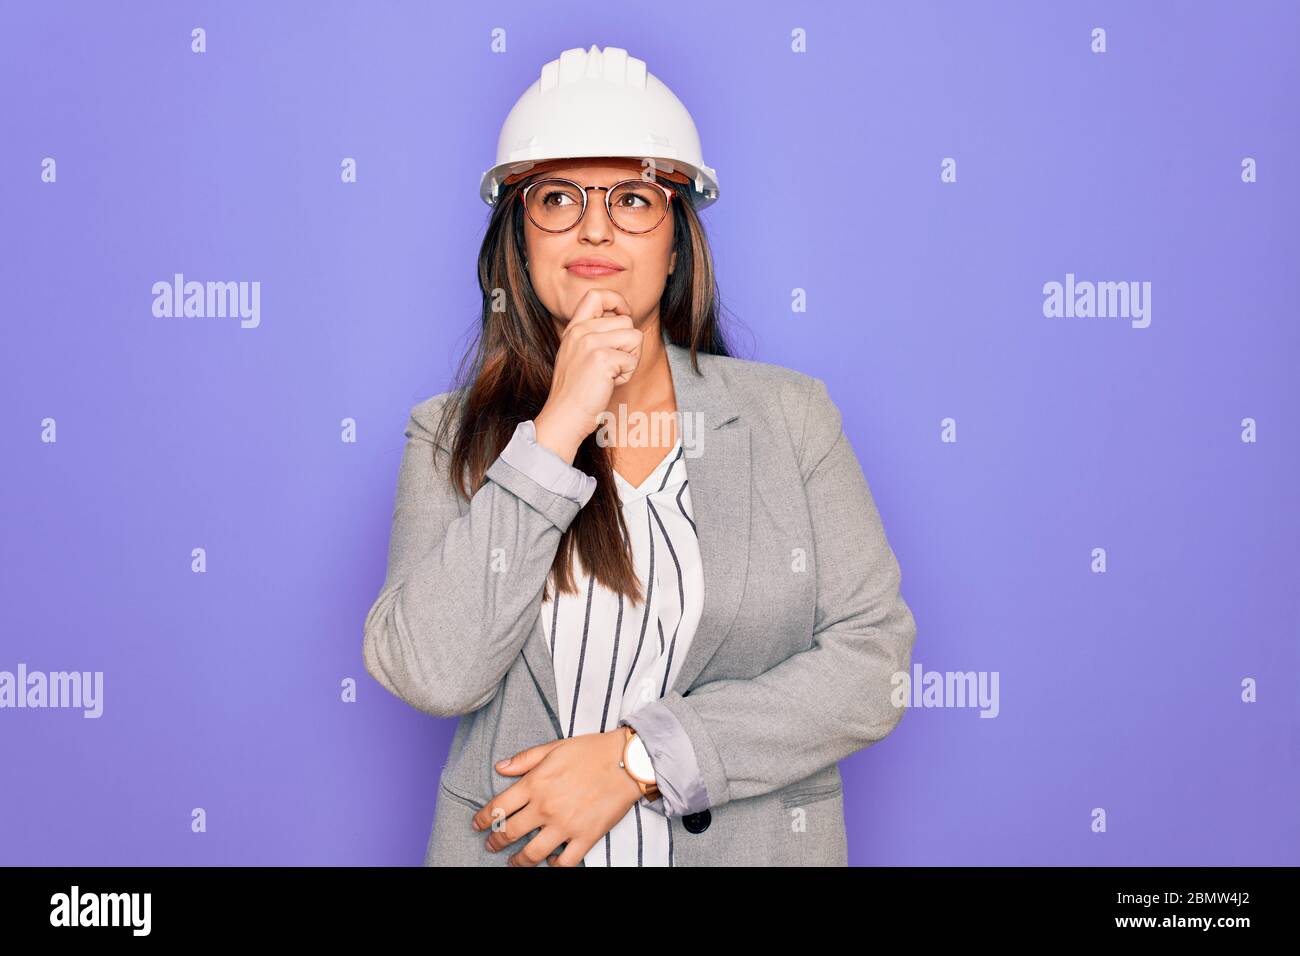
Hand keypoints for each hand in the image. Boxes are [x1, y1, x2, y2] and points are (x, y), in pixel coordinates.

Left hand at [471, 728, 642, 866]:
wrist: (626, 762)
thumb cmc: (590, 751)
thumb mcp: (553, 747)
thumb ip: (524, 759)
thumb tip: (499, 767)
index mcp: (535, 784)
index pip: (499, 807)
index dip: (483, 819)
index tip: (477, 825)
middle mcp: (546, 807)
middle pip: (510, 833)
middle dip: (496, 842)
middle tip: (492, 845)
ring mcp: (565, 825)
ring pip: (532, 854)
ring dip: (518, 861)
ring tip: (513, 863)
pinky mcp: (585, 837)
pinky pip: (564, 862)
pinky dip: (553, 865)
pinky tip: (549, 861)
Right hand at [533, 289, 642, 463]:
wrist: (564, 416)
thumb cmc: (575, 392)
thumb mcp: (578, 354)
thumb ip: (594, 335)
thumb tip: (623, 319)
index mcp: (574, 328)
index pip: (597, 294)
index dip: (617, 300)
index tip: (623, 315)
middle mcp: (580, 331)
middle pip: (626, 320)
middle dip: (628, 344)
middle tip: (613, 365)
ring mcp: (590, 343)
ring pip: (634, 337)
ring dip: (630, 359)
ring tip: (610, 374)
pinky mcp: (602, 359)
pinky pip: (632, 359)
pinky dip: (627, 375)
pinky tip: (609, 383)